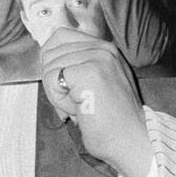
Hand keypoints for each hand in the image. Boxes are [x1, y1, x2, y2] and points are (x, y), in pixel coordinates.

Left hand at [40, 26, 152, 176]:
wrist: (130, 140)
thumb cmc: (111, 121)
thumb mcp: (95, 83)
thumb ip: (75, 66)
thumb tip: (45, 57)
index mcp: (105, 49)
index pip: (59, 36)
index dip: (52, 62)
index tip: (63, 84)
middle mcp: (103, 49)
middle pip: (50, 52)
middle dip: (53, 81)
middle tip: (75, 101)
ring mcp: (97, 58)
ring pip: (49, 67)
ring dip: (56, 92)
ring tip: (80, 105)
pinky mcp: (89, 72)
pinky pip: (51, 79)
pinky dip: (58, 99)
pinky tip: (78, 108)